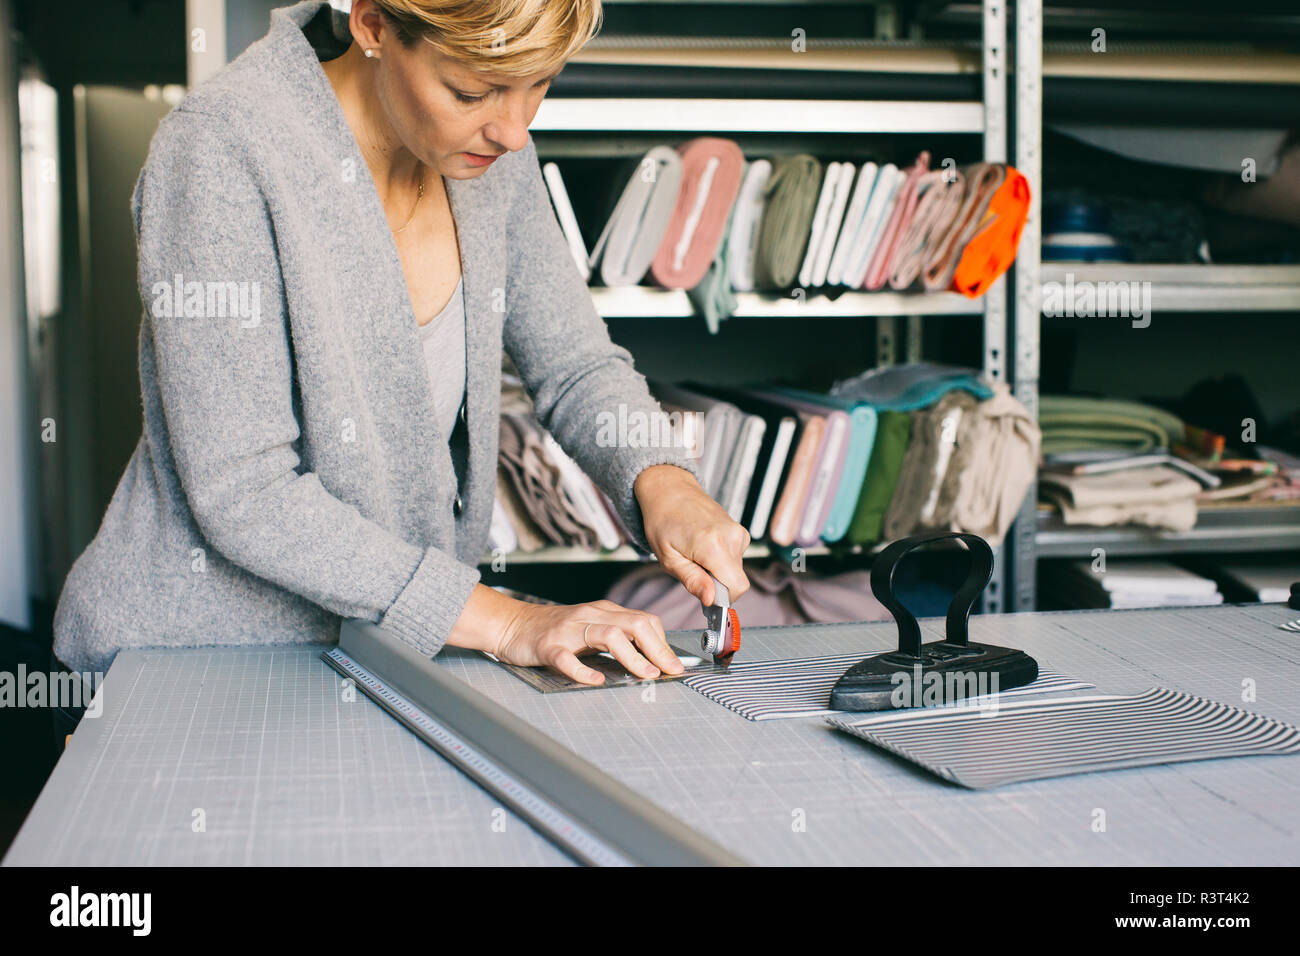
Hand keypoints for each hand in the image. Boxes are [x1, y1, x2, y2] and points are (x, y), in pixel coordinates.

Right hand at [494, 599, 684, 685]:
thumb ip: (617, 637)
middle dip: (657, 649)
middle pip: (634, 624)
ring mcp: (569, 631)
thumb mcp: (590, 628)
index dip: (664, 644)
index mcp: (604, 612)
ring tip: (646, 674)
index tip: (675, 665)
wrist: (512, 624)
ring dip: (633, 656)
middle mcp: (590, 616)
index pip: (644, 620)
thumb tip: (652, 657)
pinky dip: (584, 671)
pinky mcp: (548, 647)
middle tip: (670, 671)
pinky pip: (568, 659)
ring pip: (609, 636)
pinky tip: (597, 682)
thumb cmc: (554, 630)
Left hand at [634, 464, 749, 606]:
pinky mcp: (739, 531)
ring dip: (717, 571)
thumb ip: (693, 581)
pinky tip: (703, 547)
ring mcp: (737, 532)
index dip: (723, 598)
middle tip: (692, 570)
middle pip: (736, 580)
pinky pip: (735, 558)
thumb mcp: (669, 558)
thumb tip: (711, 600)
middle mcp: (731, 536)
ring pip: (735, 570)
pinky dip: (720, 560)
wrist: (669, 490)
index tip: (705, 596)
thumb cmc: (663, 520)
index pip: (737, 587)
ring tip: (695, 554)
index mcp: (713, 544)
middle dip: (716, 584)